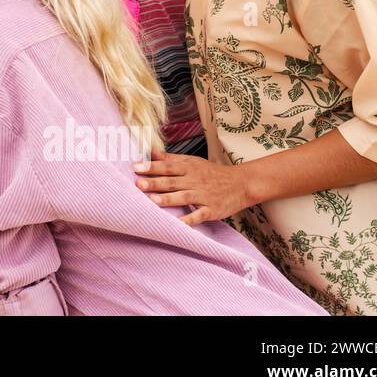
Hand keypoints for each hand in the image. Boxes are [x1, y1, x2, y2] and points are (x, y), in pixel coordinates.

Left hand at [132, 150, 252, 225]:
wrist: (241, 183)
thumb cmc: (212, 172)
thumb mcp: (192, 161)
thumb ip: (170, 158)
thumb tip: (149, 151)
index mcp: (188, 168)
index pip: (167, 166)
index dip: (151, 167)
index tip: (135, 167)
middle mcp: (194, 181)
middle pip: (172, 181)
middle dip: (155, 183)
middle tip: (138, 184)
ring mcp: (203, 196)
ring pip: (184, 197)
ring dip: (168, 199)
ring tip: (152, 201)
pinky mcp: (211, 210)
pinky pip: (199, 215)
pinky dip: (189, 220)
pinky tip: (179, 224)